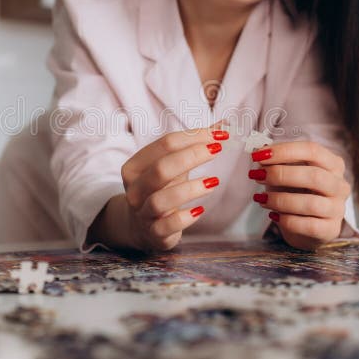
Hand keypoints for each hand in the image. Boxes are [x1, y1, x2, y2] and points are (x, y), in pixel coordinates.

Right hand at [116, 121, 227, 251]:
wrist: (141, 227)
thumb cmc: (160, 189)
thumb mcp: (172, 166)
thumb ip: (194, 145)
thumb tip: (223, 124)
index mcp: (136, 166)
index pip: (165, 144)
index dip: (193, 136)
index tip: (219, 135)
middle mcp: (135, 189)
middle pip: (161, 168)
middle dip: (192, 156)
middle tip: (217, 150)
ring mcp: (142, 213)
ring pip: (161, 199)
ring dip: (190, 189)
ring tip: (213, 182)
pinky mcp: (154, 233)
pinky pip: (167, 226)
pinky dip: (185, 218)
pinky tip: (200, 210)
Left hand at [247, 141, 349, 250]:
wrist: (306, 227)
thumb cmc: (297, 193)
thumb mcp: (288, 173)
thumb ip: (277, 162)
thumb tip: (259, 152)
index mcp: (333, 164)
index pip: (312, 150)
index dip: (284, 151)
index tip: (259, 155)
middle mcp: (340, 185)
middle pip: (314, 176)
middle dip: (281, 174)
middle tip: (257, 176)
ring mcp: (337, 209)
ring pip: (311, 203)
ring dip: (280, 199)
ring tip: (261, 198)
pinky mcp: (330, 230)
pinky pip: (308, 225)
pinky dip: (287, 220)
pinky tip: (274, 215)